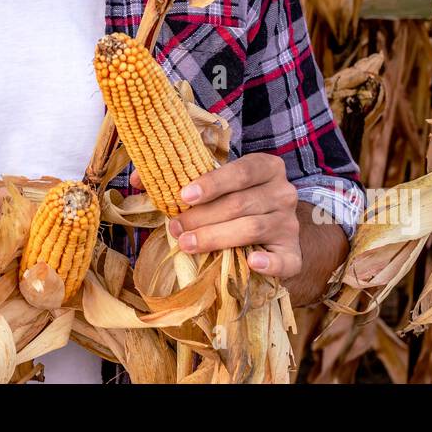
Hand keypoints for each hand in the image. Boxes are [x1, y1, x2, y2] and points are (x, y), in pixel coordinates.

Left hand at [132, 152, 300, 279]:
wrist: (274, 233)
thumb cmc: (235, 203)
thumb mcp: (216, 186)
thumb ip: (182, 179)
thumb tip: (137, 181)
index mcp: (266, 168)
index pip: (240, 171)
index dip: (212, 183)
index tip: (183, 196)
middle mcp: (283, 192)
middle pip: (240, 203)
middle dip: (203, 217)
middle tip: (175, 227)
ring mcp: (290, 224)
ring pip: (253, 229)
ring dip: (217, 238)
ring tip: (188, 244)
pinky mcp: (294, 254)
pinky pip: (284, 260)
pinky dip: (268, 262)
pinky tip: (251, 263)